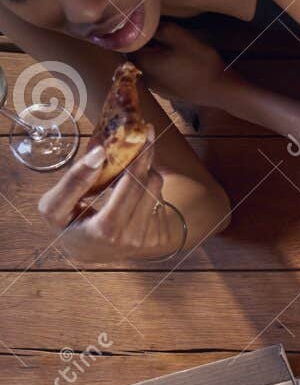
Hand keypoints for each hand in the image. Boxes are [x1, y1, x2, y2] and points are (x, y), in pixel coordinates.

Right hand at [38, 144, 183, 263]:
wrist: (91, 254)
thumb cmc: (68, 226)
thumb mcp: (54, 208)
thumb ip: (73, 182)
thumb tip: (99, 153)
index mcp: (107, 229)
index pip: (129, 186)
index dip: (138, 157)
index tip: (137, 135)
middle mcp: (133, 236)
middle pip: (147, 184)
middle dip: (145, 154)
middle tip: (145, 131)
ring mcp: (149, 238)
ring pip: (156, 187)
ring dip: (145, 168)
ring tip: (130, 162)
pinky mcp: (160, 237)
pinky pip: (158, 198)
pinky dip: (146, 184)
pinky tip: (131, 186)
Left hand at [132, 21, 230, 104]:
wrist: (221, 90)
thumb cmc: (199, 62)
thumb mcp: (178, 35)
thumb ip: (156, 28)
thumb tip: (146, 27)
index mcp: (143, 62)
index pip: (128, 44)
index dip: (138, 35)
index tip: (152, 30)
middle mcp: (145, 78)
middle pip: (138, 57)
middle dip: (146, 48)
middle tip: (164, 40)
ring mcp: (157, 89)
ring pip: (149, 68)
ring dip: (156, 60)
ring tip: (173, 54)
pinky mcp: (169, 95)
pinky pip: (160, 78)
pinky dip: (165, 72)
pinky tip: (180, 68)